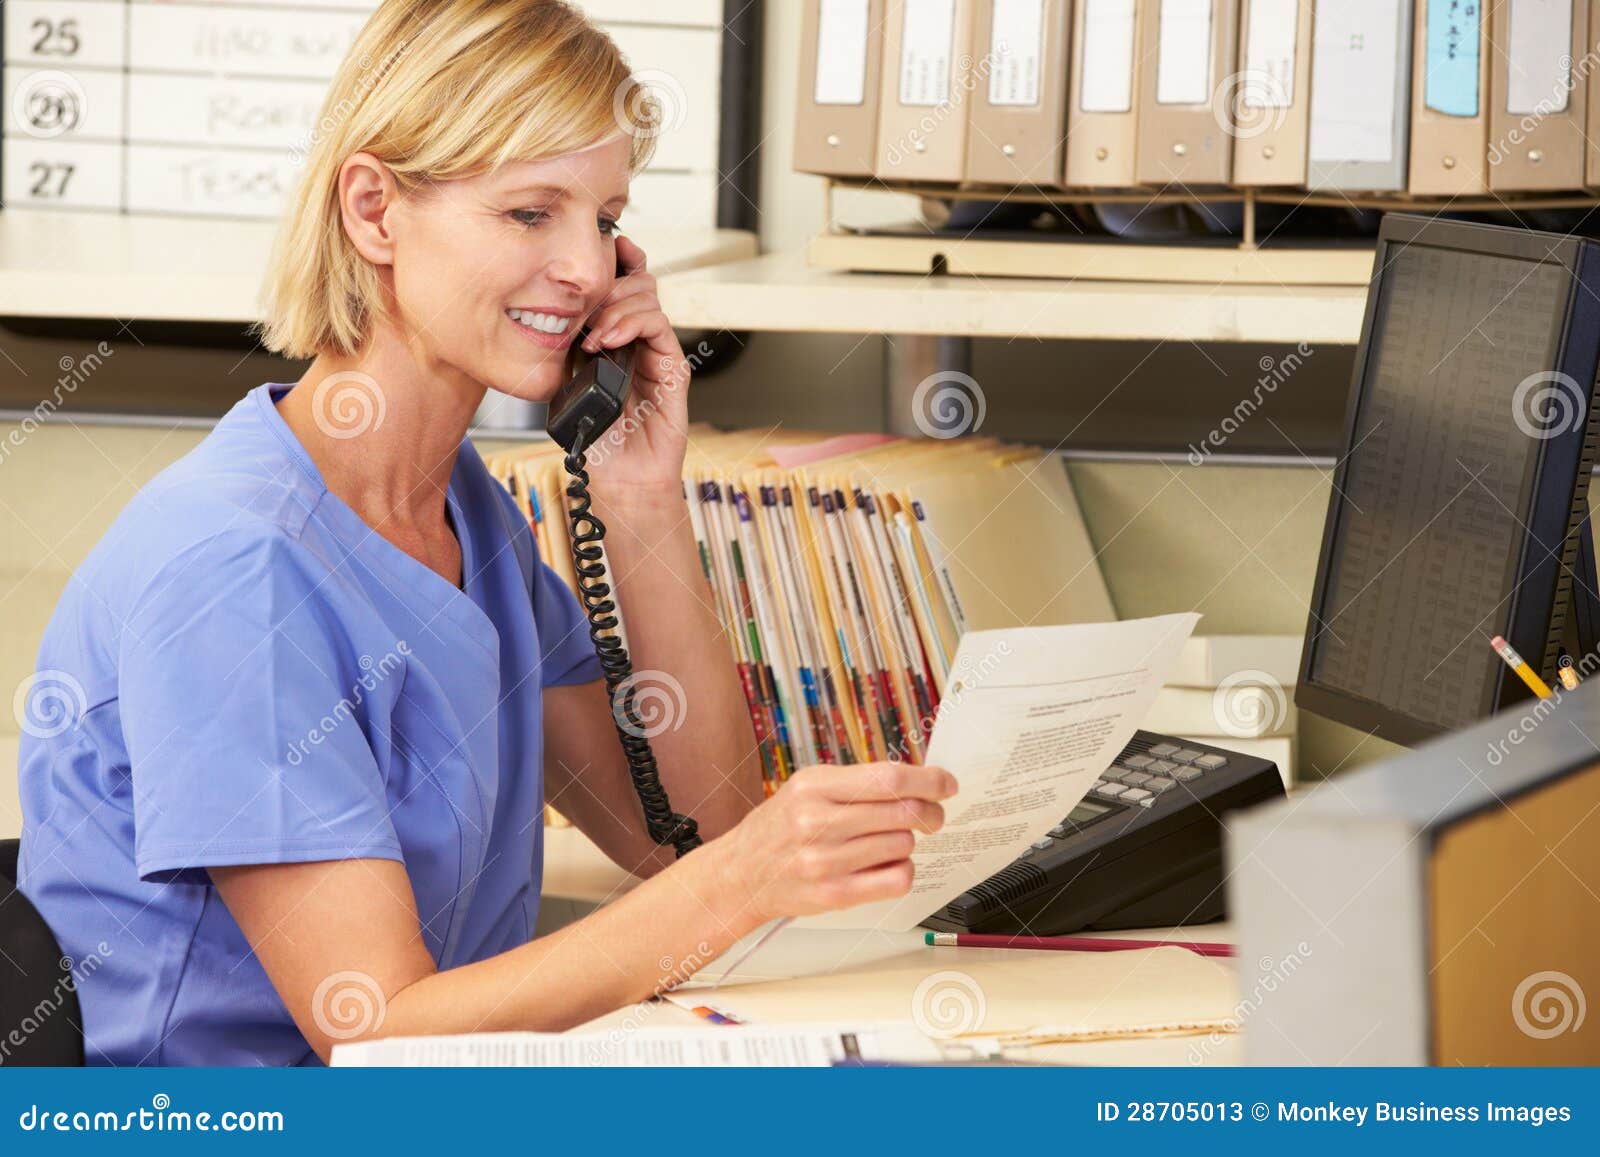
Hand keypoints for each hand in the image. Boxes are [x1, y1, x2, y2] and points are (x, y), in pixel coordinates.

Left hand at [578, 233, 690, 495]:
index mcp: (616, 337)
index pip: (621, 284)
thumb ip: (568, 346)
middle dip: (610, 280)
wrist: (621, 476)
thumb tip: (552, 310)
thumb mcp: (568, 383)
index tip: (596, 251)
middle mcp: (639, 339)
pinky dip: (631, 323)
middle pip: (637, 281)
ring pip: (648, 297)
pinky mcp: (672, 367)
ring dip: (616, 305)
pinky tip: (608, 340)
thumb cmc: (597, 438)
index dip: (613, 261)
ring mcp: (657, 351)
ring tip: (594, 334)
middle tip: (586, 303)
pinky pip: (658, 325)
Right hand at [706, 762, 958, 922]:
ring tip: (886, 842)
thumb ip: (858, 782)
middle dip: (930, 813)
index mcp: (814, 786)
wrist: (740, 874)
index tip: (947, 784)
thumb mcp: (808, 788)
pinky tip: (886, 865)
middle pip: (904, 812)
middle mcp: (817, 822)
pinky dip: (902, 870)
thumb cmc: (781, 827)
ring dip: (907, 843)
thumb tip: (919, 781)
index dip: (928, 780)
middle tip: (932, 816)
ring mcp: (824, 862)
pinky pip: (896, 880)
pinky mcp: (833, 895)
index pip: (888, 778)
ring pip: (903, 846)